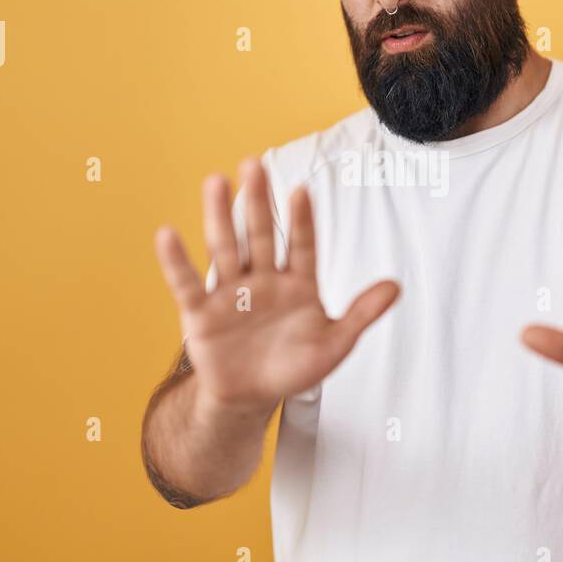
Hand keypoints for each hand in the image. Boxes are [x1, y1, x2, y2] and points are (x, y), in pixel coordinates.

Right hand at [154, 157, 400, 413]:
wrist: (251, 397)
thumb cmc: (292, 368)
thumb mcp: (334, 345)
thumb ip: (361, 314)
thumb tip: (394, 287)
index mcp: (297, 284)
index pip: (301, 244)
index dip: (301, 220)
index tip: (301, 191)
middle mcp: (263, 279)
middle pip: (260, 234)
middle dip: (257, 201)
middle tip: (253, 164)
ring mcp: (231, 292)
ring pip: (226, 248)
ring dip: (220, 216)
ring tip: (216, 181)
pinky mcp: (201, 312)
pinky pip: (187, 284)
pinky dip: (176, 261)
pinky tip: (168, 235)